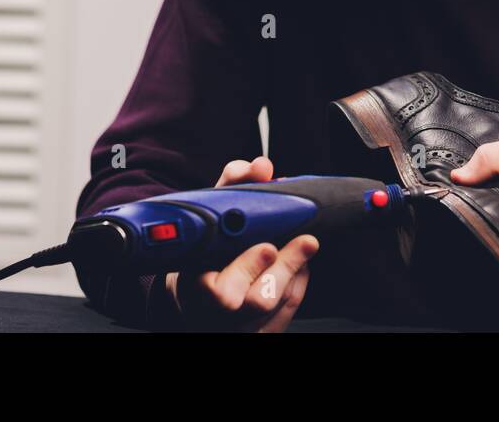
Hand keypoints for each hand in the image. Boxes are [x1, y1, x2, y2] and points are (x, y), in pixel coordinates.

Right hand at [164, 156, 318, 331]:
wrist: (194, 289)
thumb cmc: (202, 248)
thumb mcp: (209, 213)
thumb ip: (232, 185)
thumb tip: (260, 166)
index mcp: (195, 287)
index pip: (219, 292)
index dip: (247, 269)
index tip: (268, 246)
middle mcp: (215, 315)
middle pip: (256, 302)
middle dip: (284, 269)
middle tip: (304, 242)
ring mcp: (237, 328)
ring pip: (276, 310)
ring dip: (295, 275)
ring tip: (304, 247)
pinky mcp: (257, 332)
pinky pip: (285, 316)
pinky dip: (297, 289)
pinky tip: (300, 267)